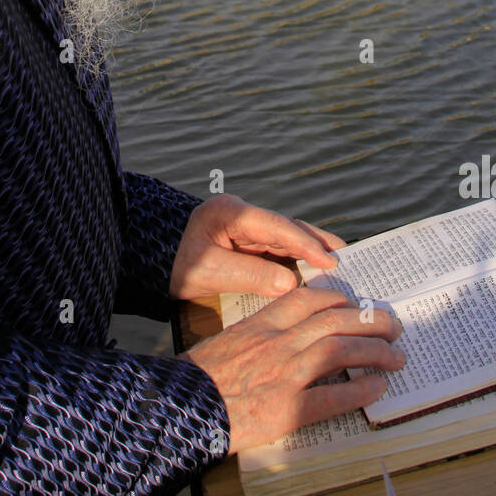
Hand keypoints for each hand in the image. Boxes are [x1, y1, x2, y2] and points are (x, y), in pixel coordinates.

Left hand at [169, 193, 344, 301]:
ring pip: (284, 237)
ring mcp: (243, 227)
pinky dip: (294, 258)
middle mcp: (241, 215)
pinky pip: (275, 248)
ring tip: (337, 262)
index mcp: (231, 213)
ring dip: (309, 250)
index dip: (305, 244)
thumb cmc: (174, 266)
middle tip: (346, 257)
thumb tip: (290, 282)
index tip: (329, 261)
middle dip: (315, 242)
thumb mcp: (210, 273)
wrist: (149, 264)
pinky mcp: (243, 241)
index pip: (277, 226)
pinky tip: (312, 269)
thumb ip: (250, 275)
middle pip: (286, 227)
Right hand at [179, 285, 404, 454]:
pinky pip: (334, 395)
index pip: (308, 299)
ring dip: (375, 351)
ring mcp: (284, 373)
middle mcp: (277, 342)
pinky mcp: (287, 408)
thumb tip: (286, 338)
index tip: (356, 305)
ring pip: (341, 349)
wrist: (181, 407)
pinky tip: (378, 387)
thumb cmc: (199, 377)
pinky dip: (361, 390)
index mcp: (262, 323)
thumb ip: (258, 335)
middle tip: (392, 327)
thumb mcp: (229, 341)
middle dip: (370, 321)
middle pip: (335, 320)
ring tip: (396, 357)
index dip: (339, 299)